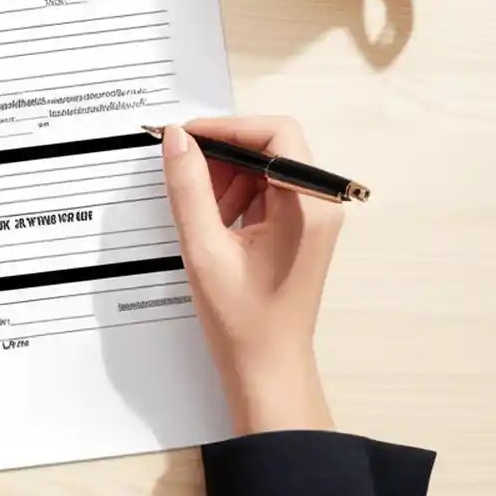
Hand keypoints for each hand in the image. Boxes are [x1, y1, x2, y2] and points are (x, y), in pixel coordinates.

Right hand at [160, 117, 343, 434]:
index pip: (276, 133)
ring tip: (197, 209)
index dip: (228, 127)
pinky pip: (265, 191)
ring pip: (264, 167)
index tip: (186, 138)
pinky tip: (211, 222)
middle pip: (271, 146)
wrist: (266, 368)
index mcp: (308, 205)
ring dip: (225, 175)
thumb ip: (188, 188)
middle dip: (223, 153)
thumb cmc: (243, 320)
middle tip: (184, 172)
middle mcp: (319, 205)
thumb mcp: (204, 248)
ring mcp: (311, 217)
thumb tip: (176, 140)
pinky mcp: (298, 229)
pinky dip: (234, 195)